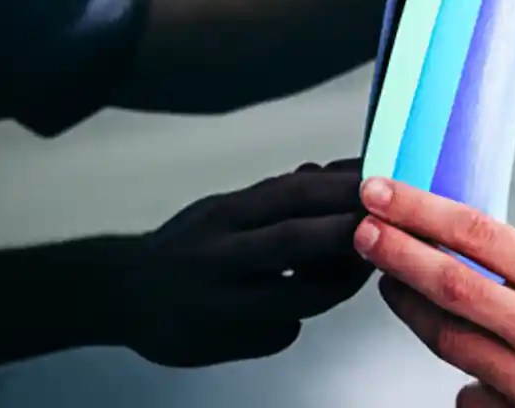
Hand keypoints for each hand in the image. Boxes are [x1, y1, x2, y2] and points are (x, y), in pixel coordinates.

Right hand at [121, 160, 370, 366]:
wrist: (122, 295)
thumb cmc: (192, 245)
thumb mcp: (228, 209)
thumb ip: (281, 198)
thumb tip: (340, 173)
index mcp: (224, 213)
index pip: (293, 192)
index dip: (343, 188)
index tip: (384, 184)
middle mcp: (217, 254)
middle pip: (295, 240)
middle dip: (349, 234)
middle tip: (392, 229)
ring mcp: (217, 302)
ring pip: (297, 297)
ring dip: (338, 283)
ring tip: (359, 270)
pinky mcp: (220, 342)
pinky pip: (280, 331)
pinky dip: (298, 318)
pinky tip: (299, 305)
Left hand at [352, 178, 514, 407]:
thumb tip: (506, 261)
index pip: (479, 234)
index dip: (423, 210)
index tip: (386, 193)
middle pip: (448, 284)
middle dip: (395, 252)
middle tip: (362, 230)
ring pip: (446, 339)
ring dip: (410, 308)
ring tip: (390, 281)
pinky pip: (470, 392)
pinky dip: (459, 371)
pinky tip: (456, 350)